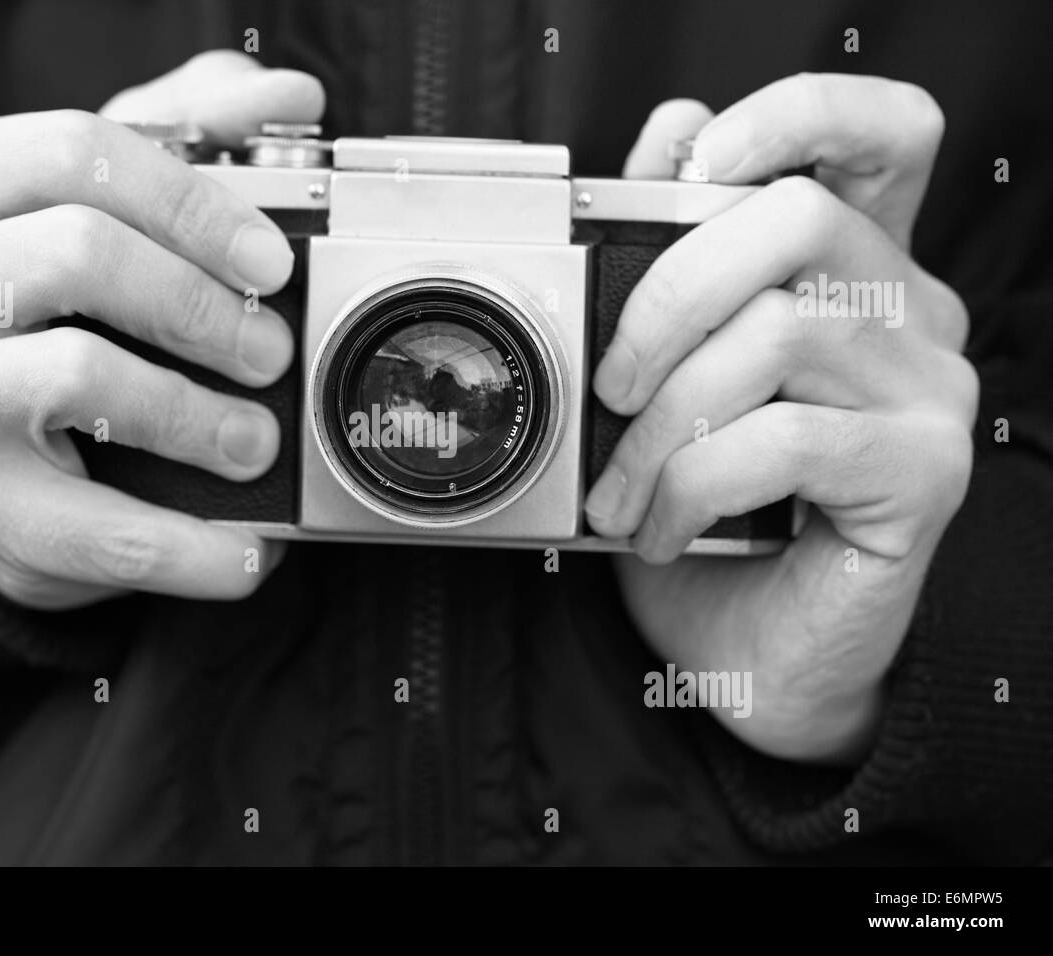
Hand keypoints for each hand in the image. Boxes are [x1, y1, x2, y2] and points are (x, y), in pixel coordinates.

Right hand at [0, 50, 324, 608]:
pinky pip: (86, 525)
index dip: (188, 199)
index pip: (73, 149)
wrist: (7, 446)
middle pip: (77, 251)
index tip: (271, 257)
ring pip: (74, 375)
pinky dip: (183, 544)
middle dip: (199, 303)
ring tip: (257, 444)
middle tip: (272, 350)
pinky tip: (244, 551)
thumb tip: (286, 95)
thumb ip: (195, 133)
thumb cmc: (71, 308)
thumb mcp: (120, 204)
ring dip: (193, 415)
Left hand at [584, 75, 978, 762]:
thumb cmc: (713, 520)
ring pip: (780, 332)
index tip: (694, 162)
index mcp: (852, 274)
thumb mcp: (672, 386)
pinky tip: (664, 528)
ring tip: (622, 490)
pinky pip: (783, 437)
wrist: (754, 653)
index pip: (881, 135)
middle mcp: (910, 313)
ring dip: (663, 420)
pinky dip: (692, 483)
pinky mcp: (925, 469)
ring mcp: (928, 389)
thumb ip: (675, 270)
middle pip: (799, 219)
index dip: (798, 113)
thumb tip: (663, 141)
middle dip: (668, 296)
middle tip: (613, 385)